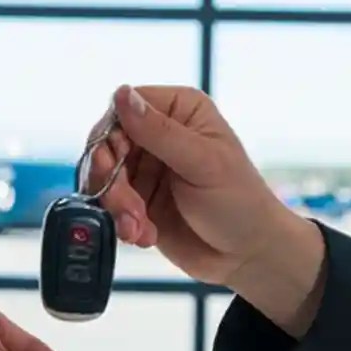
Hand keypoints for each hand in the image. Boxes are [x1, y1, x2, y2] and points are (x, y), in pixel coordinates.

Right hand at [88, 85, 326, 336]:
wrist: (247, 255)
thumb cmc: (239, 202)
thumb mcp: (202, 163)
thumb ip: (159, 132)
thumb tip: (121, 94)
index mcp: (180, 111)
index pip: (125, 106)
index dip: (112, 134)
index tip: (114, 162)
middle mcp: (159, 134)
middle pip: (107, 144)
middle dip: (112, 180)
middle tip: (129, 208)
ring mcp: (146, 168)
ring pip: (103, 177)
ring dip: (116, 206)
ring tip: (139, 229)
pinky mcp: (138, 200)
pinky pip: (109, 204)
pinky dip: (121, 222)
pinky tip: (144, 236)